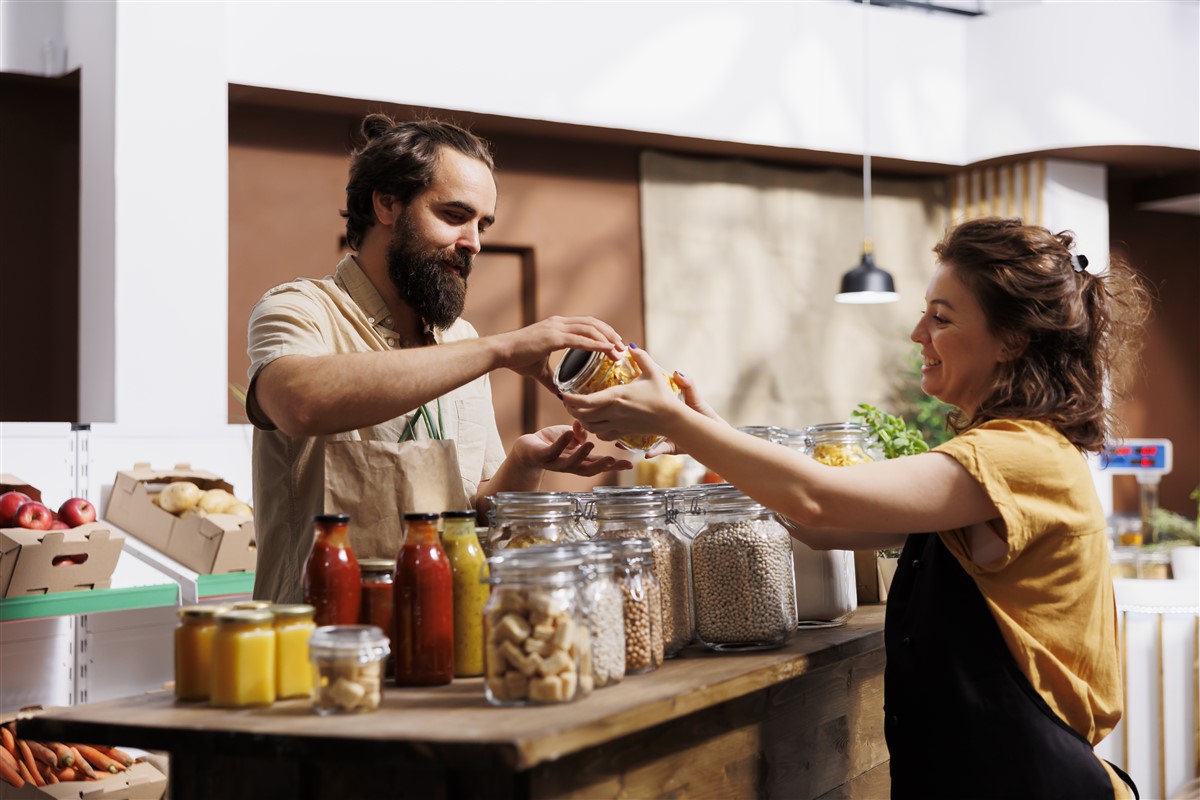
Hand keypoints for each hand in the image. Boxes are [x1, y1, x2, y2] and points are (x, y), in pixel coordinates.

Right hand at [492, 316, 623, 394]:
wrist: (500, 352)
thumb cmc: (516, 359)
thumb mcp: (539, 370)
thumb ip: (551, 380)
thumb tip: (561, 394)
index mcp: (557, 327)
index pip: (586, 324)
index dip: (602, 331)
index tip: (615, 342)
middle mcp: (559, 323)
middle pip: (593, 323)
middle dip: (610, 333)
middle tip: (623, 346)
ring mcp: (556, 328)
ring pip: (590, 329)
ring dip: (607, 339)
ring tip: (619, 350)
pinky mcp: (553, 337)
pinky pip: (580, 340)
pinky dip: (597, 344)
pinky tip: (608, 350)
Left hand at [511, 421, 633, 476]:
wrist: (526, 449)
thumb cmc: (551, 443)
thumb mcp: (570, 435)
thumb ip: (580, 434)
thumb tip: (585, 429)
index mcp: (579, 461)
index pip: (599, 463)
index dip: (614, 465)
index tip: (630, 464)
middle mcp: (569, 466)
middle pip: (588, 470)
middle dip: (601, 466)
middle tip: (613, 461)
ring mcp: (555, 463)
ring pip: (570, 463)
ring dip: (581, 455)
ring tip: (591, 444)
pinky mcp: (542, 457)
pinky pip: (552, 451)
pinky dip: (561, 443)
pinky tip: (569, 433)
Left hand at [562, 347, 684, 444]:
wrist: (673, 419)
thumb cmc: (663, 395)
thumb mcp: (652, 372)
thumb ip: (640, 357)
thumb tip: (630, 346)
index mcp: (617, 396)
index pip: (586, 400)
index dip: (571, 398)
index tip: (563, 393)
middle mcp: (614, 412)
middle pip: (582, 415)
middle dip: (571, 408)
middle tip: (567, 399)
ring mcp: (617, 424)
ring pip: (590, 427)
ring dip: (581, 420)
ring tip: (578, 411)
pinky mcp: (623, 432)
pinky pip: (602, 435)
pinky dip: (594, 430)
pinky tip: (595, 423)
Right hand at [623, 362, 724, 458]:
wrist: (710, 432)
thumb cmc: (701, 411)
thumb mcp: (692, 395)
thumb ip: (687, 383)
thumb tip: (677, 372)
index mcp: (660, 408)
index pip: (642, 403)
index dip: (631, 402)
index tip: (620, 399)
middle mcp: (657, 422)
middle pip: (636, 422)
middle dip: (622, 423)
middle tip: (611, 420)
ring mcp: (661, 435)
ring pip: (640, 439)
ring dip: (629, 441)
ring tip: (619, 442)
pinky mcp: (668, 447)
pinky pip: (657, 451)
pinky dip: (652, 453)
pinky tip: (646, 454)